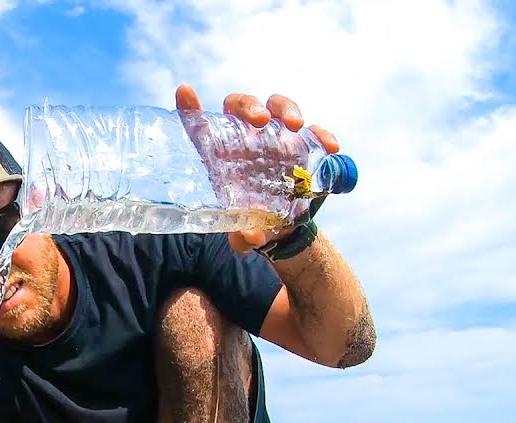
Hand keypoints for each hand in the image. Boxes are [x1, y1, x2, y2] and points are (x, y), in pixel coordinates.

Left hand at [175, 83, 338, 252]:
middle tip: (260, 120)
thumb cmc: (252, 221)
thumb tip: (251, 237)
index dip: (190, 108)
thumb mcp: (245, 232)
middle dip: (249, 105)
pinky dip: (322, 133)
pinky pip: (313, 130)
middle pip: (240, 105)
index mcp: (220, 156)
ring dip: (286, 109)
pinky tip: (329, 146)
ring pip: (276, 106)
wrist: (283, 228)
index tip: (185, 92)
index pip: (201, 127)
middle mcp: (246, 139)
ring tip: (295, 126)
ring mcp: (275, 138)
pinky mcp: (303, 145)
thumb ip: (243, 236)